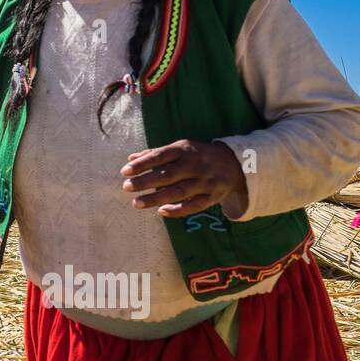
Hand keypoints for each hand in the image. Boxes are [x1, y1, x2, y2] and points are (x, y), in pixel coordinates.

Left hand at [121, 139, 247, 217]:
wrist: (234, 163)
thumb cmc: (198, 155)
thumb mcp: (180, 148)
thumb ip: (155, 154)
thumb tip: (130, 159)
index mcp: (185, 150)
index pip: (160, 156)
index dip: (142, 164)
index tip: (124, 172)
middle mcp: (195, 165)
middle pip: (167, 174)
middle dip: (145, 181)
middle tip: (126, 187)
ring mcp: (205, 181)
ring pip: (179, 191)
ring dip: (156, 198)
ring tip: (137, 203)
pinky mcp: (213, 196)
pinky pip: (194, 205)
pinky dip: (178, 210)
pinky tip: (161, 211)